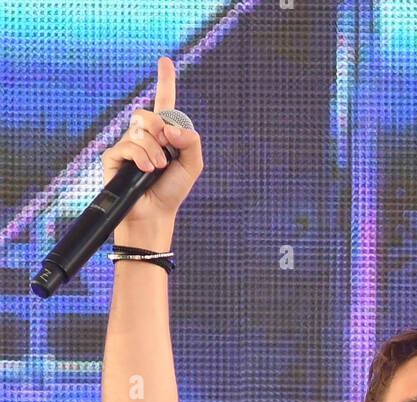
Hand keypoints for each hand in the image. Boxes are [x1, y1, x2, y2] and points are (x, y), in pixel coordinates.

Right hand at [102, 56, 202, 241]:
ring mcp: (127, 144)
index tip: (165, 60)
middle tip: (166, 155)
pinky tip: (145, 172)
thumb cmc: (172, 191)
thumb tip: (168, 127)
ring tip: (157, 169)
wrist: (154, 215)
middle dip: (160, 132)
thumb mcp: (192, 165)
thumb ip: (190, 140)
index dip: (165, 80)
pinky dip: (142, 158)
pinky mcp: (114, 156)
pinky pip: (129, 145)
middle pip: (147, 114)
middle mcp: (143, 135)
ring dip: (153, 150)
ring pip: (139, 129)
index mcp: (163, 133)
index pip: (164, 102)